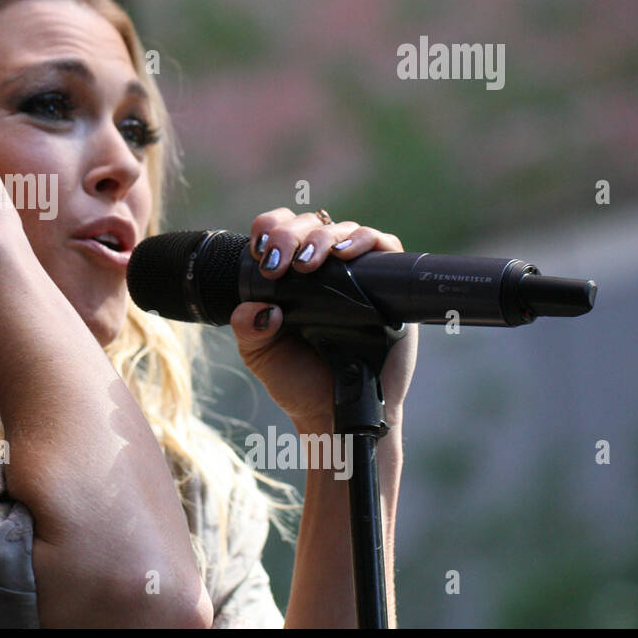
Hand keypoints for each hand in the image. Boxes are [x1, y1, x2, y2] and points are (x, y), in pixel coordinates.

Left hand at [228, 209, 418, 431]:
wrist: (333, 413)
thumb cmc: (297, 381)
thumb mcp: (260, 352)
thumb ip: (248, 327)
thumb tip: (257, 307)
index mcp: (290, 275)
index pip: (280, 230)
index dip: (270, 228)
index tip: (260, 250)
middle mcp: (324, 268)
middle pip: (310, 224)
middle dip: (290, 234)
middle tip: (278, 262)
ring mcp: (357, 274)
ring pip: (343, 230)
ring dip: (323, 238)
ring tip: (308, 263)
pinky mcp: (389, 285)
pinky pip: (384, 246)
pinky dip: (364, 241)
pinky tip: (345, 254)